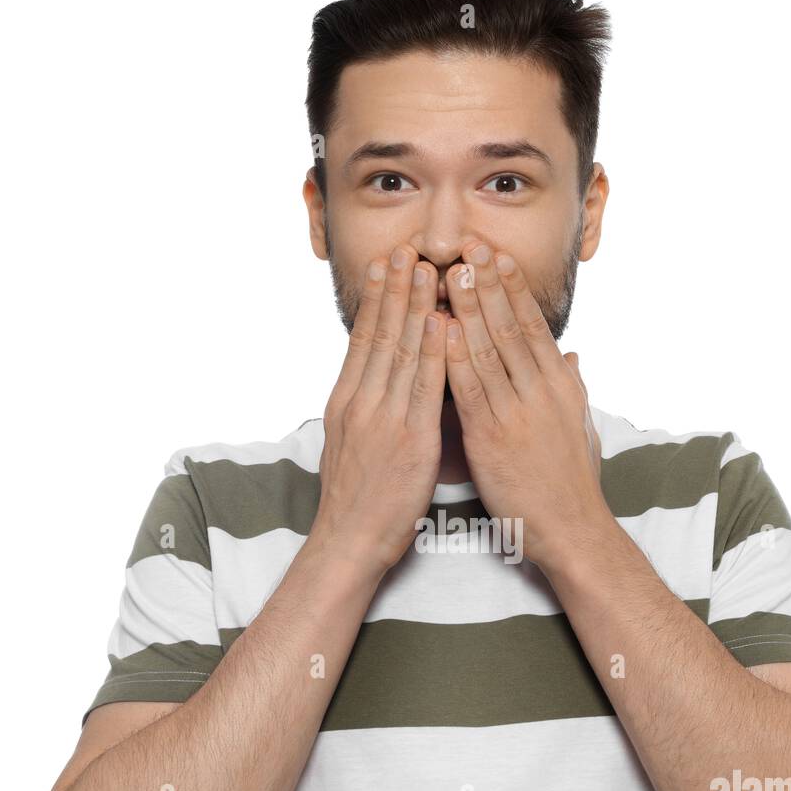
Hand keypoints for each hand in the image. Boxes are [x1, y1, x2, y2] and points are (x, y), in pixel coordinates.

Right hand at [309, 243, 447, 576]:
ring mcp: (384, 420)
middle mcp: (362, 403)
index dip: (378, 299)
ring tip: (427, 268)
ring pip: (402, 352)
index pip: (364, 339)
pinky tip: (445, 324)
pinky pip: (425, 389)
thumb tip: (374, 386)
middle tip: (406, 248)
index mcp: (346, 402)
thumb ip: (365, 411)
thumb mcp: (349, 445)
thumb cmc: (356, 501)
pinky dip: (436, 353)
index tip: (388, 265)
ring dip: (417, 307)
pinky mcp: (409, 442)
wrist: (350, 542)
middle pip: (381, 335)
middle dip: (396, 289)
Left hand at [442, 243, 610, 570]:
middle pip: (510, 327)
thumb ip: (572, 387)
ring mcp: (517, 413)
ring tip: (449, 273)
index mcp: (560, 386)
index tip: (496, 257)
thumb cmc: (573, 484)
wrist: (573, 529)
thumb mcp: (581, 427)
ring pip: (488, 349)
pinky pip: (469, 389)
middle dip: (488, 283)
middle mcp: (541, 392)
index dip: (513, 289)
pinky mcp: (493, 439)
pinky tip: (439, 330)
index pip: (533, 326)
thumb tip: (571, 356)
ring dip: (466, 309)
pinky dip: (453, 356)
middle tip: (469, 246)